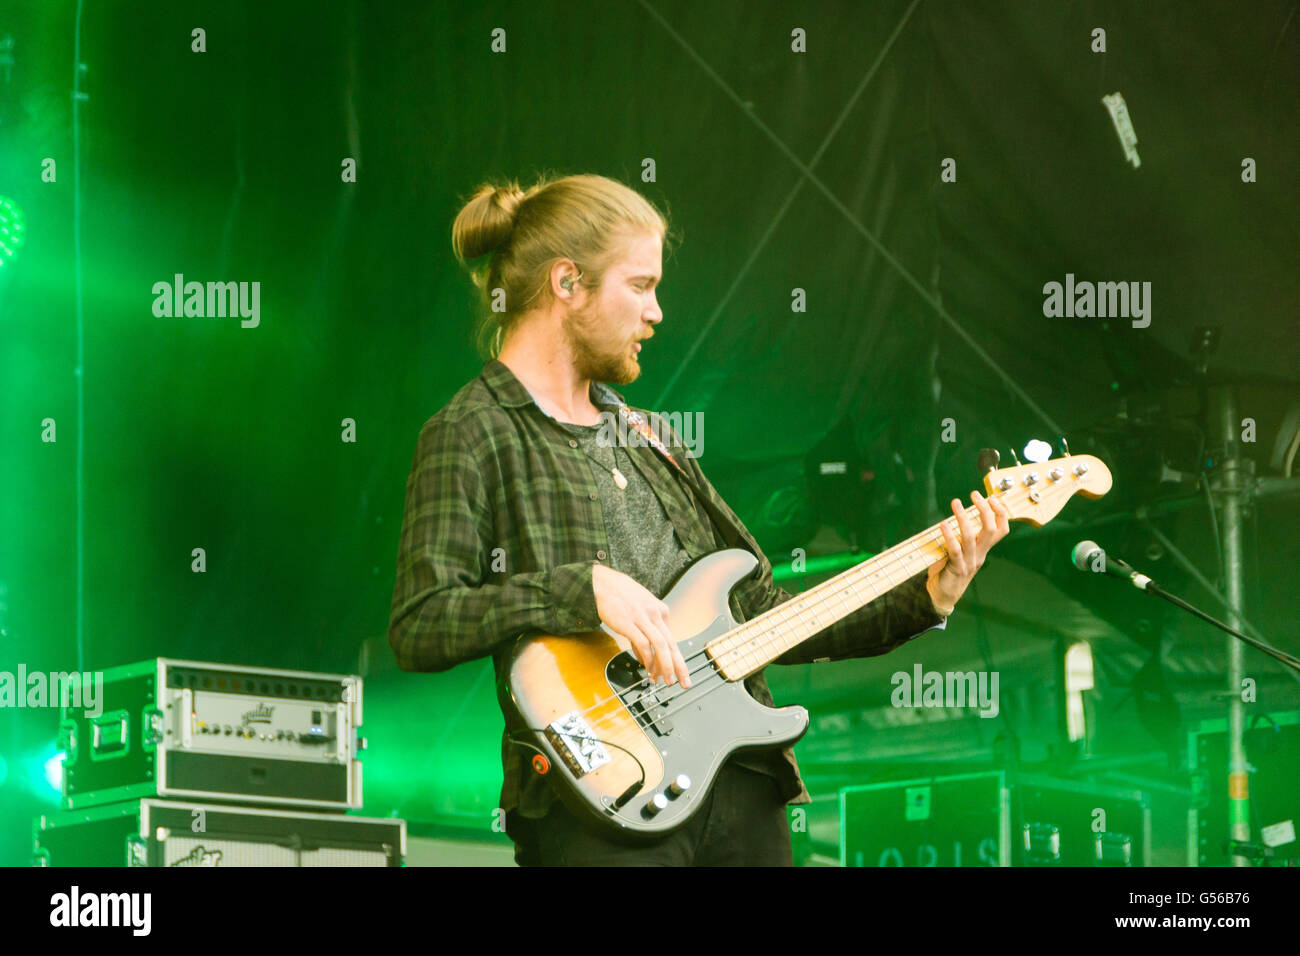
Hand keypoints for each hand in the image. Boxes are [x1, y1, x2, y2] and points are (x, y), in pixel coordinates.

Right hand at [592, 564, 691, 687]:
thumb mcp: (640, 612)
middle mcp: (656, 614)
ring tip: (666, 680)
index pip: (672, 641)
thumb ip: (644, 635)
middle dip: (679, 667)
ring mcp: (643, 618)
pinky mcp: (629, 623)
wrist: (604, 583)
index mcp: (661, 611)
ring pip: (661, 645)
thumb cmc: (621, 598)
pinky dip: (648, 658)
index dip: (677, 661)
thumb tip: (646, 658)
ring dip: (665, 666)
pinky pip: (643, 644)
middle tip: (684, 682)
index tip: (680, 674)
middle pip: (671, 644)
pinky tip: (648, 668)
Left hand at [926, 490, 1009, 615]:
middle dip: (985, 509)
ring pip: (971, 537)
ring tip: (955, 503)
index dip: (1000, 513)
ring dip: (963, 518)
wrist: (942, 595)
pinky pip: (955, 551)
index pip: (1001, 529)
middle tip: (974, 494)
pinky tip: (943, 525)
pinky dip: (949, 536)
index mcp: (983, 549)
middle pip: (990, 529)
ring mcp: (969, 562)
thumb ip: (963, 535)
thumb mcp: (961, 549)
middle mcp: (980, 554)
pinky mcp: (956, 569)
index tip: (991, 497)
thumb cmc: (949, 568)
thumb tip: (961, 512)